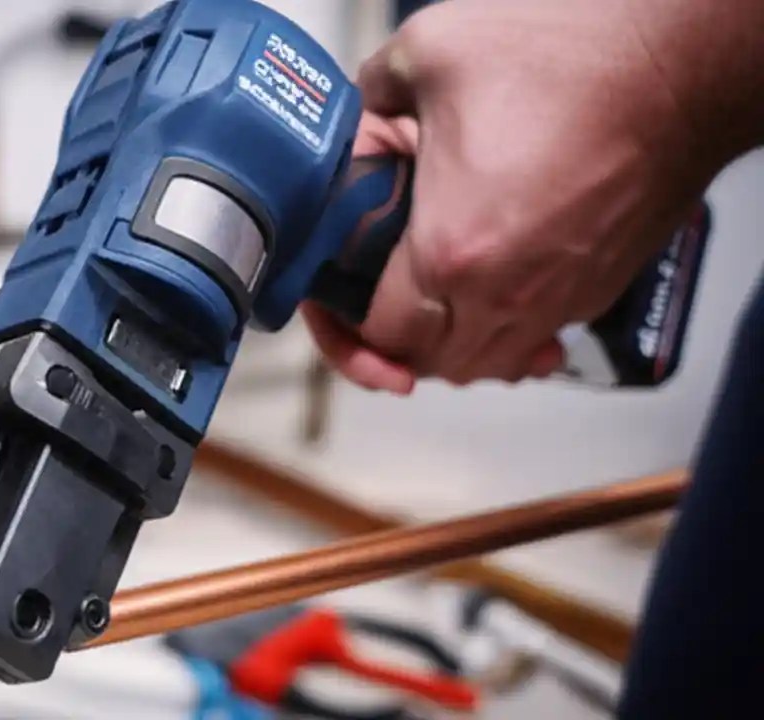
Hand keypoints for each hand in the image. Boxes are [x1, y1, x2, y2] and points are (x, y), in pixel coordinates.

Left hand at [306, 0, 715, 389]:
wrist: (679, 67)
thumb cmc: (573, 59)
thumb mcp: (430, 53)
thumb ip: (370, 93)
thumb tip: (358, 111)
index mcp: (450, 251)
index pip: (381, 333)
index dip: (348, 325)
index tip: (342, 301)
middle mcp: (505, 293)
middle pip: (431, 362)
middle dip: (393, 343)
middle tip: (375, 305)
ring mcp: (558, 298)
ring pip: (487, 364)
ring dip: (449, 345)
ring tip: (427, 306)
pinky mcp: (597, 289)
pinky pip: (537, 341)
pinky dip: (506, 335)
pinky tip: (490, 298)